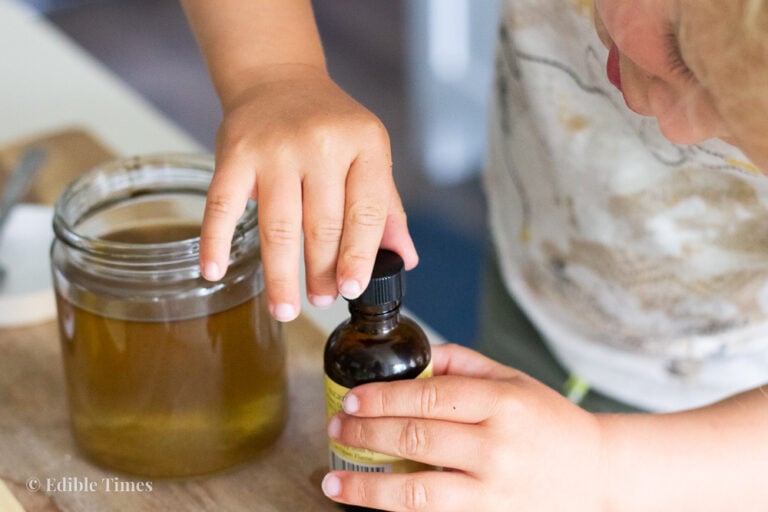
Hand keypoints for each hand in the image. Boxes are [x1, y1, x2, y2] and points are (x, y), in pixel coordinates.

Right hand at [199, 64, 417, 320]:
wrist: (278, 78)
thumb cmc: (329, 127)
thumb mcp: (369, 155)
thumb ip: (386, 208)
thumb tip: (405, 260)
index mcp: (364, 144)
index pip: (367, 212)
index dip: (360, 256)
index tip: (352, 289)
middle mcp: (321, 143)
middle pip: (323, 225)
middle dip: (322, 273)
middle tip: (321, 300)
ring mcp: (274, 148)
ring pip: (278, 226)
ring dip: (281, 275)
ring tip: (285, 308)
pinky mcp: (234, 153)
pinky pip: (221, 205)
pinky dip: (215, 242)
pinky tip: (215, 271)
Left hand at [322, 344, 604, 511]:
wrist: (597, 475)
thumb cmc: (551, 423)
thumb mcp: (514, 380)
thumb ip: (463, 364)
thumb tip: (415, 355)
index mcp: (503, 403)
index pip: (427, 396)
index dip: (381, 398)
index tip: (352, 399)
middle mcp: (498, 447)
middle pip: (416, 439)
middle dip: (365, 434)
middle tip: (336, 431)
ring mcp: (496, 492)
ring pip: (418, 492)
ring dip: (368, 488)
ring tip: (336, 483)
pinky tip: (375, 506)